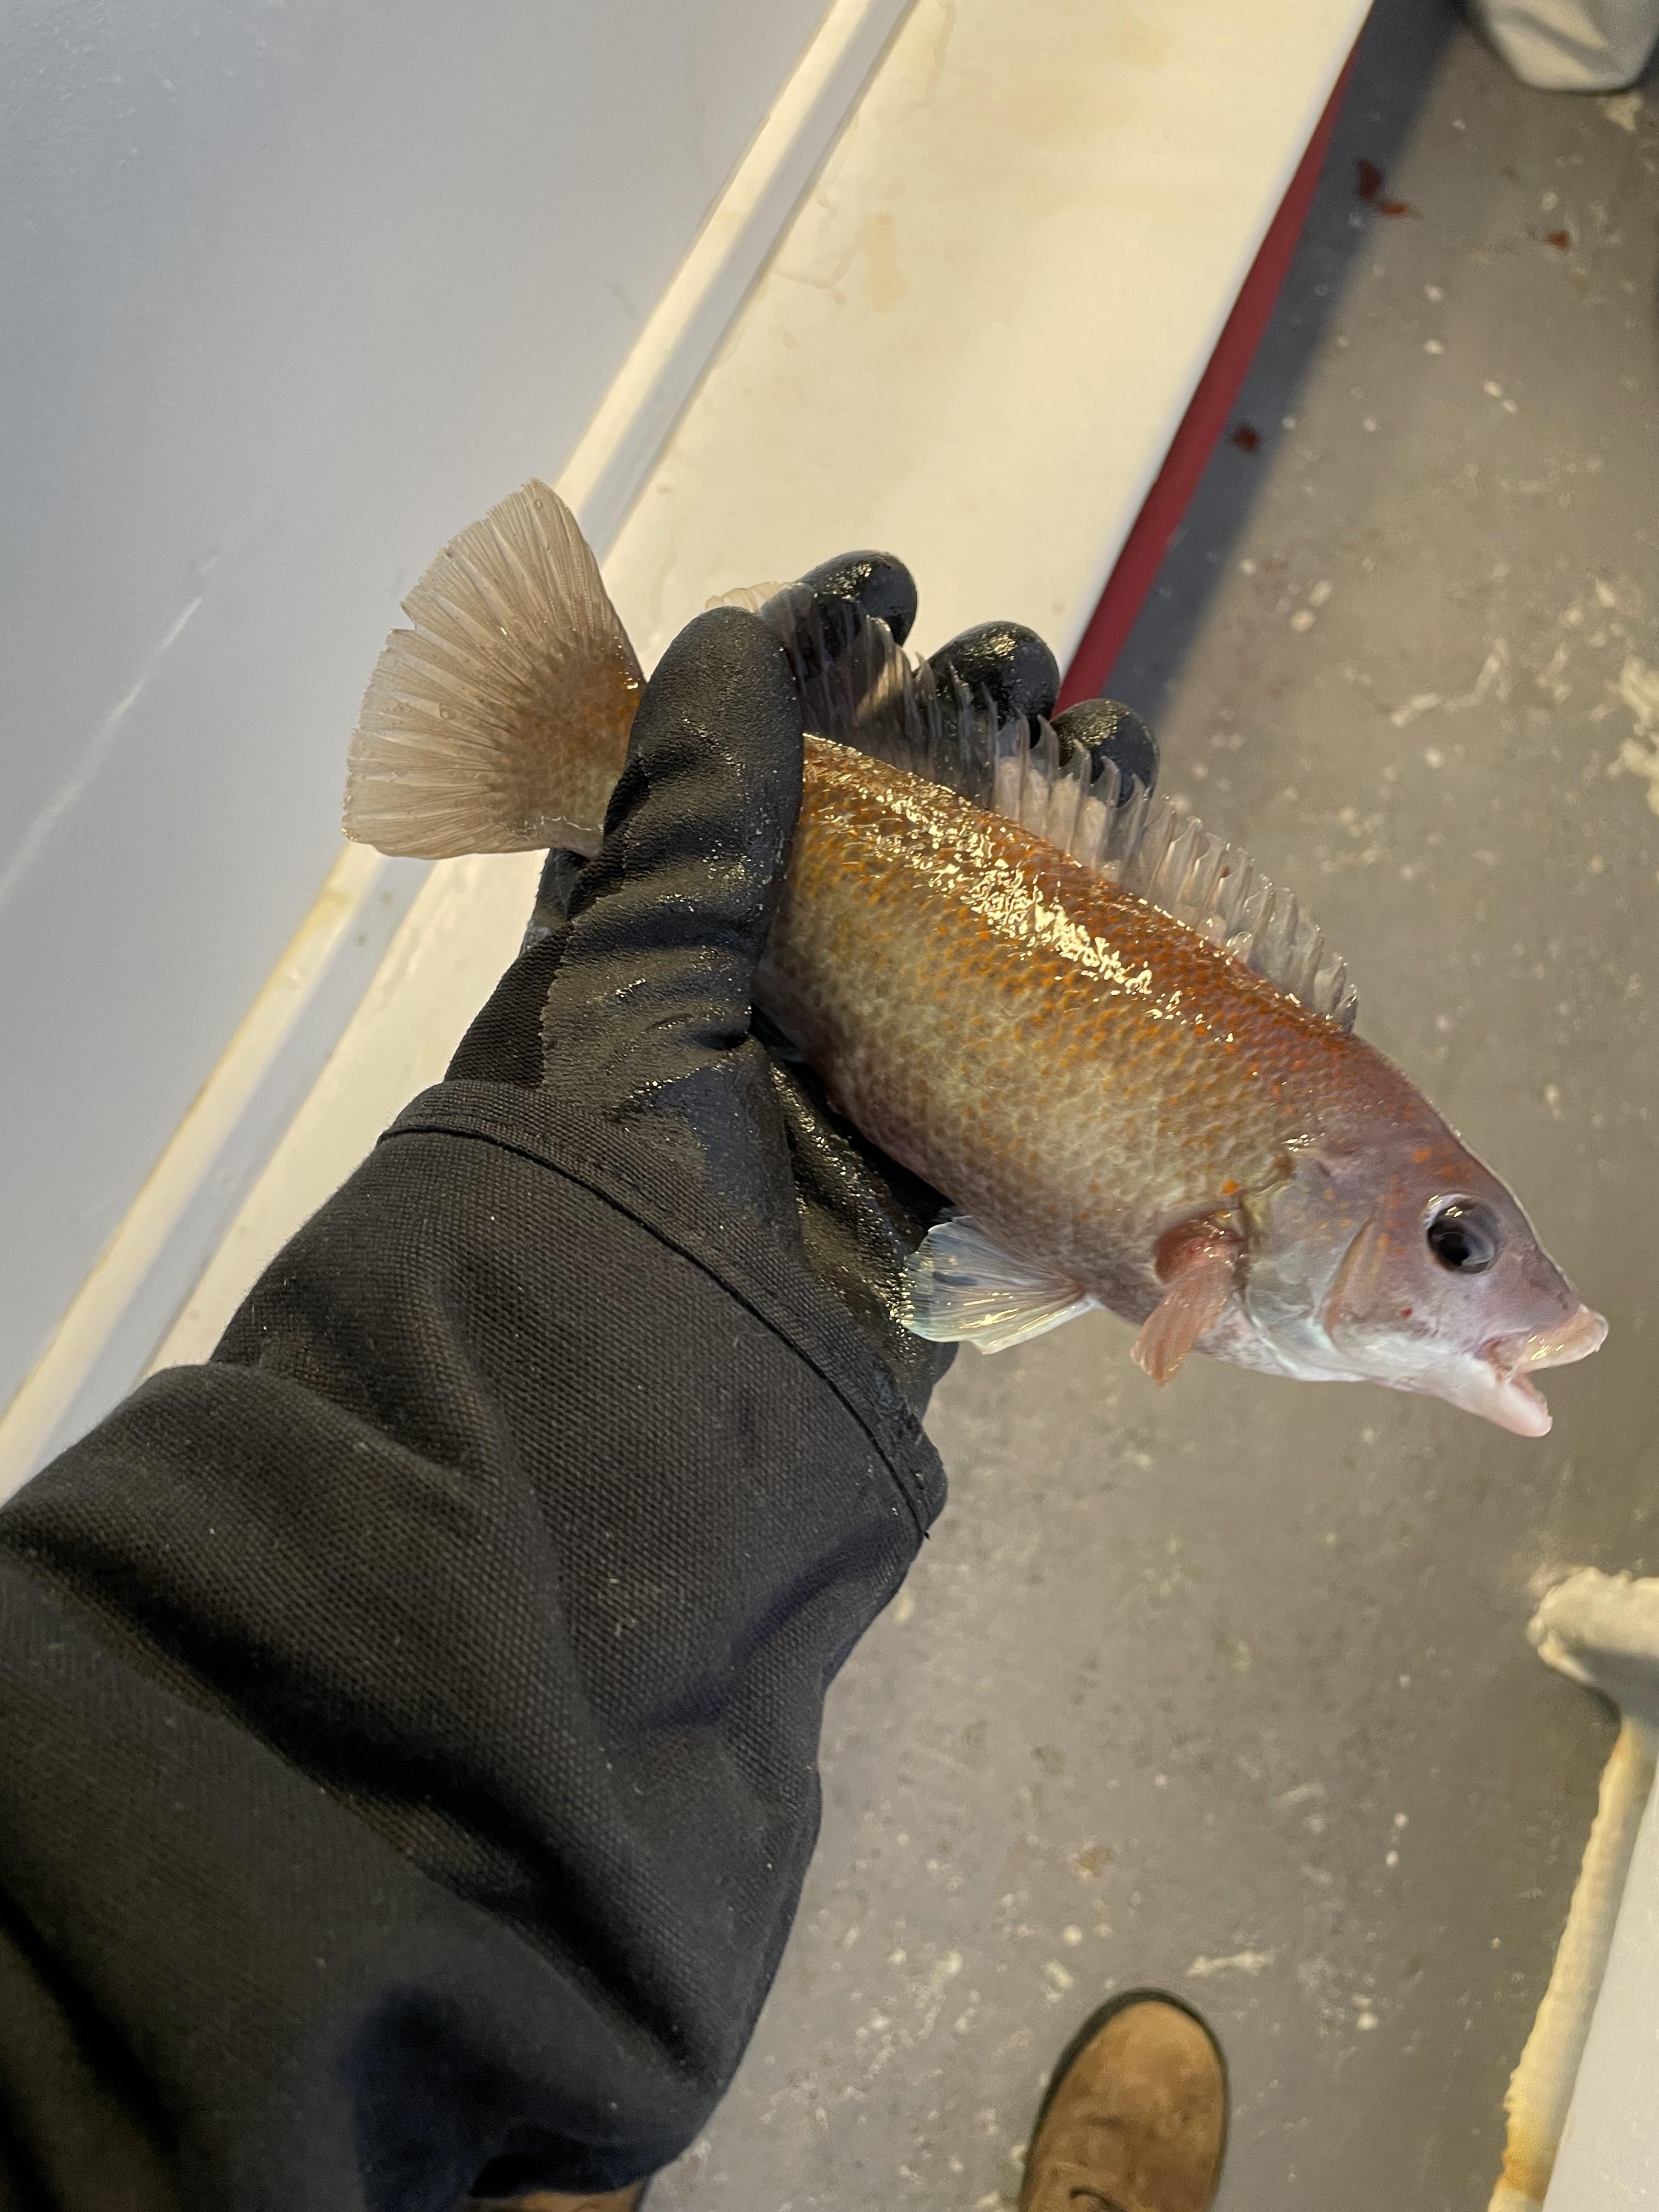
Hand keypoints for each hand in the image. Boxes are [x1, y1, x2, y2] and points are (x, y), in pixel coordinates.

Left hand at [463, 552, 1155, 1416]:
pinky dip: (1086, 950)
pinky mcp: (942, 1149)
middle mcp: (762, 991)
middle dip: (949, 728)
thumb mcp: (634, 991)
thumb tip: (732, 647)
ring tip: (1100, 735)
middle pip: (869, 822)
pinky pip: (1025, 1031)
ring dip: (1033, 814)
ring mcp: (860, 1067)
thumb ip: (687, 831)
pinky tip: (1142, 872)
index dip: (812, 665)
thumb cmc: (622, 1190)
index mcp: (658, 938)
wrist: (669, 1414)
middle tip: (1016, 669)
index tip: (884, 597)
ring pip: (958, 911)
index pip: (738, 762)